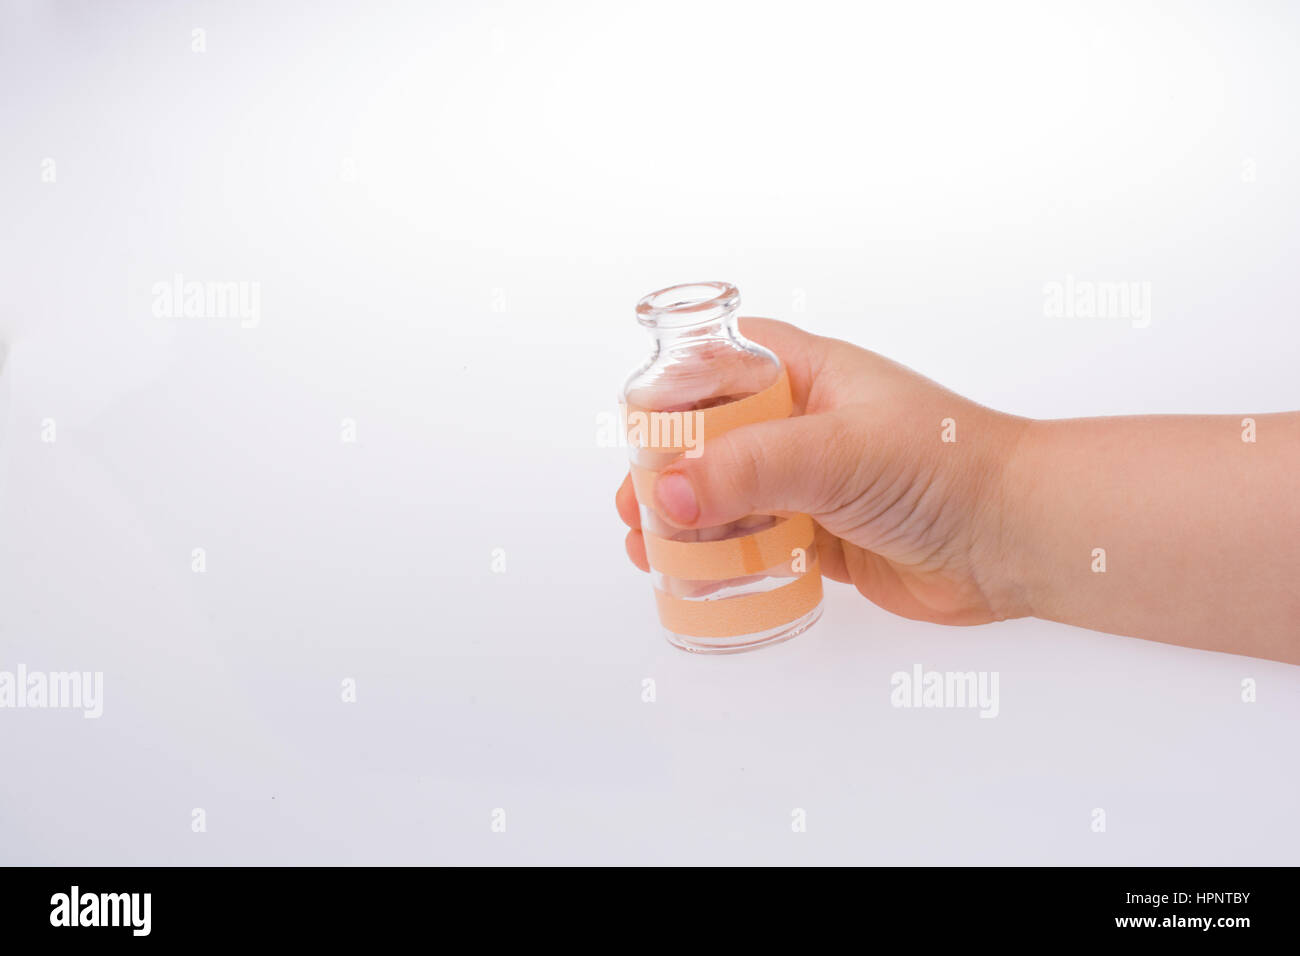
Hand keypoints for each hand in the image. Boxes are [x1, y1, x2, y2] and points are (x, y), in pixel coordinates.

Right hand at [616, 317, 1029, 625]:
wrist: (1017, 537)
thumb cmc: (946, 467)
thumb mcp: (836, 452)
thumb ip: (748, 468)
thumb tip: (663, 493)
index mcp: (809, 375)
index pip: (722, 365)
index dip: (673, 391)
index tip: (635, 432)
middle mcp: (808, 425)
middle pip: (714, 439)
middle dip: (667, 471)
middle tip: (634, 506)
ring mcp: (816, 484)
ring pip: (732, 497)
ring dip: (688, 521)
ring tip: (649, 550)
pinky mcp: (827, 538)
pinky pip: (760, 545)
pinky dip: (726, 560)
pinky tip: (699, 578)